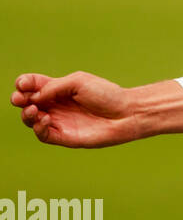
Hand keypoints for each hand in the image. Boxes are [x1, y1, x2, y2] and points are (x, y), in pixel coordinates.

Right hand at [12, 71, 143, 147]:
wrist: (126, 113)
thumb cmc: (106, 94)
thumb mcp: (78, 82)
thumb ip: (53, 87)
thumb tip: (33, 97)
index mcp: (59, 89)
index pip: (33, 86)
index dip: (24, 84)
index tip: (24, 83)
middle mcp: (57, 105)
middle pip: (28, 103)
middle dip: (19, 100)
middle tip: (20, 98)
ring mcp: (60, 121)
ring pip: (32, 120)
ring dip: (27, 115)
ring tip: (33, 109)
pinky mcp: (65, 137)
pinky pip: (44, 135)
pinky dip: (39, 127)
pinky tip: (46, 118)